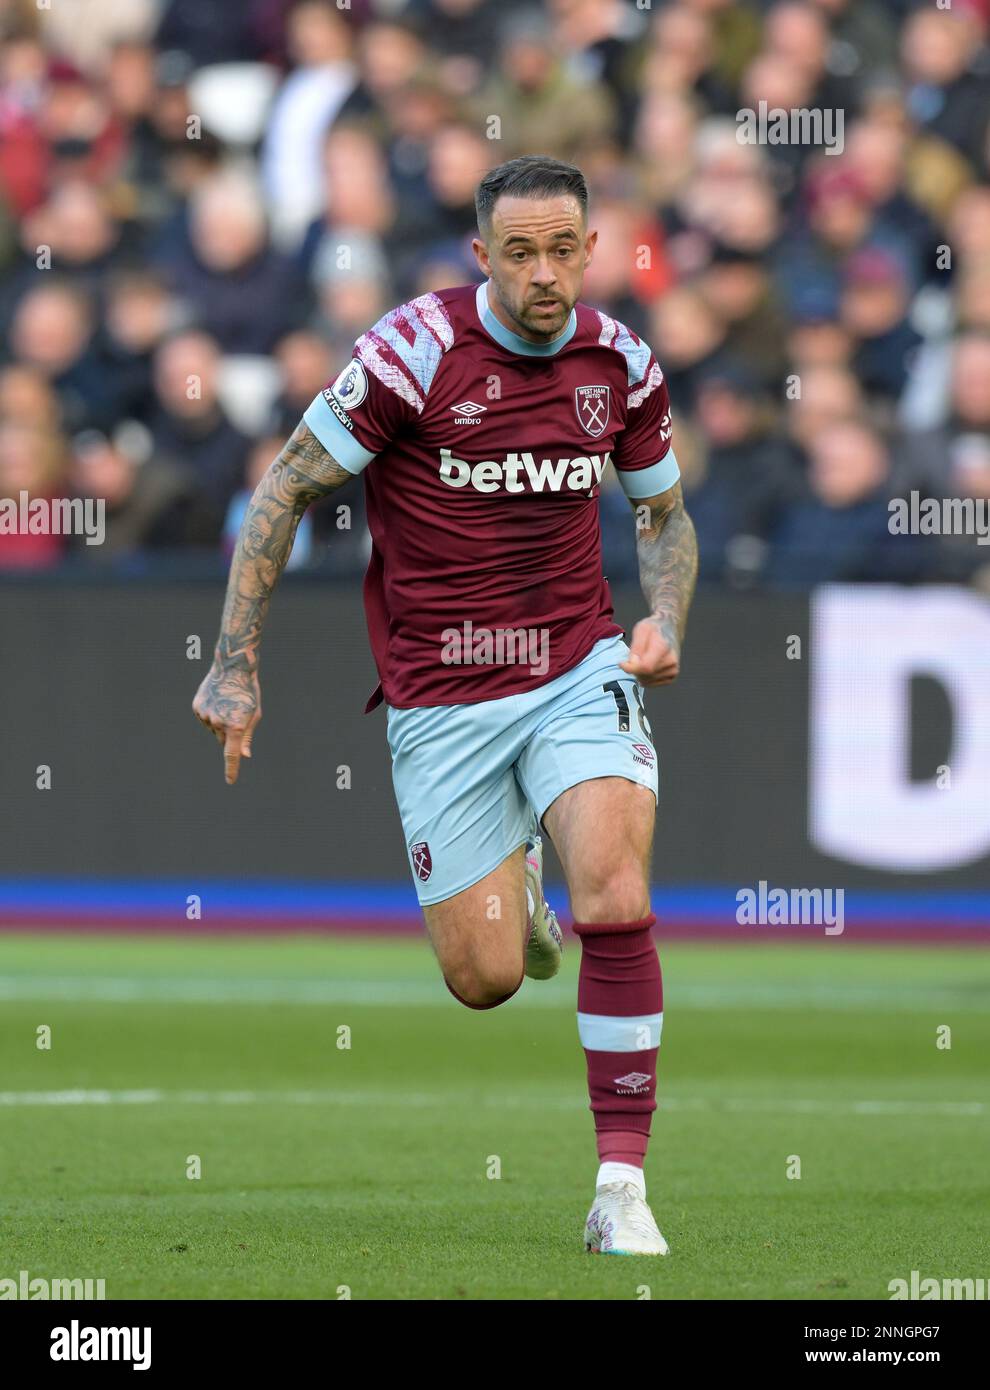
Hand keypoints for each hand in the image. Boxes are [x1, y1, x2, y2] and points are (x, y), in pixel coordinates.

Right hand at [192, 661, 261, 784]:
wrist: (232, 667)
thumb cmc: (248, 691)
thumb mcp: (254, 714)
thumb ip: (247, 736)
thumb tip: (244, 756)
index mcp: (236, 725)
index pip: (232, 754)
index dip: (231, 769)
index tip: (230, 781)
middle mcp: (218, 722)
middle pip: (223, 740)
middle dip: (230, 734)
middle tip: (236, 715)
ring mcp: (205, 715)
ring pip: (213, 729)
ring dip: (220, 722)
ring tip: (226, 703)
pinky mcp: (196, 707)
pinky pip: (205, 719)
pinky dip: (210, 714)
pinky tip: (217, 699)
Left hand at [619, 616, 680, 686]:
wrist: (671, 630)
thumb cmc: (655, 629)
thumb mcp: (641, 629)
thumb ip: (636, 647)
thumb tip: (633, 663)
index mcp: (663, 647)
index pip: (645, 667)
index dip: (631, 668)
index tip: (622, 663)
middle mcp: (671, 661)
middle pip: (644, 675)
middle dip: (634, 669)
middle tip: (634, 657)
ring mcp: (673, 670)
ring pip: (646, 681)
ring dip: (639, 673)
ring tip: (642, 660)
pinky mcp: (672, 677)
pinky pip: (650, 684)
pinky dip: (645, 677)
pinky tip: (647, 666)